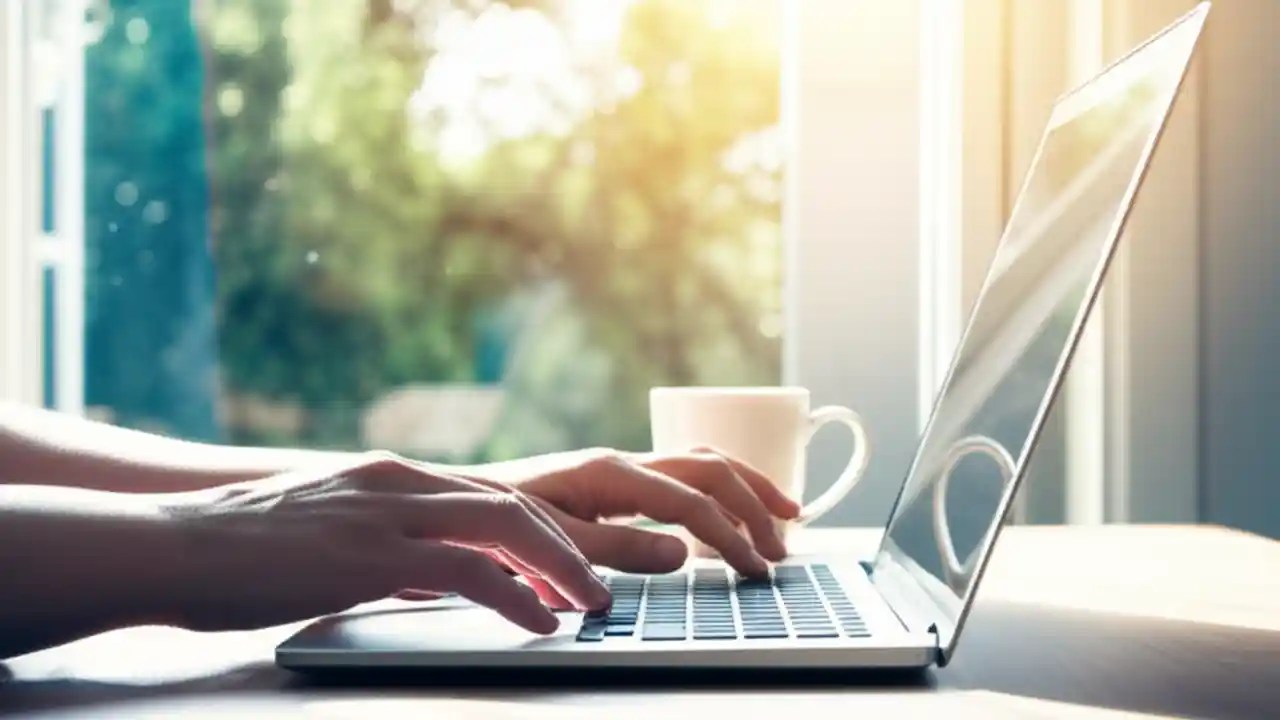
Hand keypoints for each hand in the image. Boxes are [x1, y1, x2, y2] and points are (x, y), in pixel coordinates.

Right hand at [160, 452, 609, 634]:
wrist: (172, 546)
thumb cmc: (242, 552)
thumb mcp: (330, 538)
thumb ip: (386, 550)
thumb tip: (430, 578)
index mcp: (390, 477)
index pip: (489, 495)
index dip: (540, 530)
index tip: (572, 565)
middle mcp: (398, 482)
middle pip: (512, 504)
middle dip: (568, 545)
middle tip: (600, 585)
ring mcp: (385, 512)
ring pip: (505, 526)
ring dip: (560, 567)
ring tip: (591, 604)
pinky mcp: (370, 553)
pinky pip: (468, 570)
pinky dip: (515, 594)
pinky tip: (539, 621)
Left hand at [462, 448, 800, 577]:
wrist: (453, 502)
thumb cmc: (491, 523)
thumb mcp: (548, 544)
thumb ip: (615, 552)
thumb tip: (682, 553)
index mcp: (609, 475)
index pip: (691, 501)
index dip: (731, 535)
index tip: (757, 568)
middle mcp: (621, 463)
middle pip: (710, 467)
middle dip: (754, 503)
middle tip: (783, 546)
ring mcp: (619, 468)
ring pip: (701, 462)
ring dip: (746, 486)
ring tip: (785, 514)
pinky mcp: (613, 481)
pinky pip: (683, 473)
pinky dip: (719, 487)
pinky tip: (731, 508)